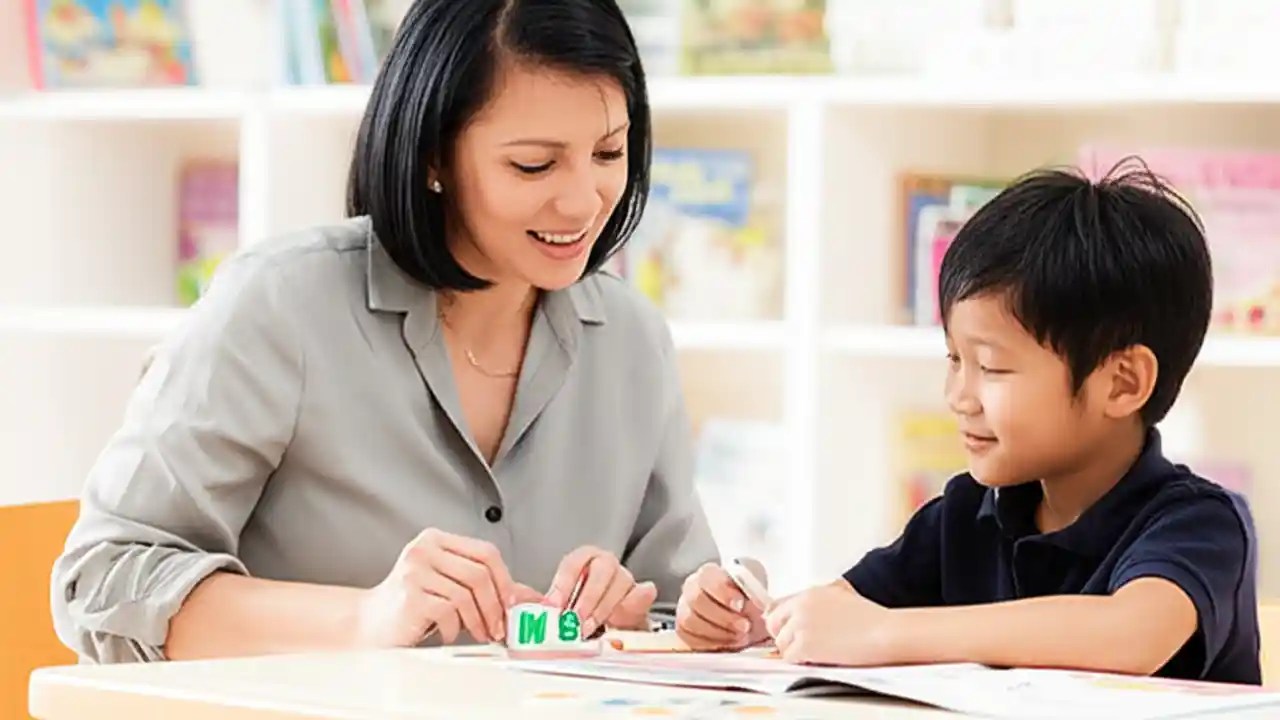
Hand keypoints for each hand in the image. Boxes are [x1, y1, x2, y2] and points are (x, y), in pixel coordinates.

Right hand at [355, 528, 528, 646]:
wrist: (367, 625)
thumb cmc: (411, 607)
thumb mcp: (451, 588)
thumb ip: (487, 588)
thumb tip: (531, 596)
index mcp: (436, 540)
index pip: (486, 552)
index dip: (506, 580)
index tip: (513, 605)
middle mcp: (424, 549)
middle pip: (480, 573)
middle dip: (496, 605)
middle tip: (500, 627)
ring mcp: (414, 570)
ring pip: (466, 594)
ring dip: (479, 621)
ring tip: (479, 634)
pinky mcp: (409, 595)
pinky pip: (448, 611)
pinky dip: (454, 628)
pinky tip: (447, 634)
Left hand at [545, 547, 645, 636]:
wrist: (606, 629)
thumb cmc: (576, 612)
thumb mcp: (556, 605)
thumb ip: (544, 603)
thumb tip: (526, 602)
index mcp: (583, 559)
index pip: (573, 564)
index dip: (562, 585)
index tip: (552, 606)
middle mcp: (606, 564)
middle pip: (602, 569)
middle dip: (587, 597)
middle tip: (573, 621)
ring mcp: (626, 579)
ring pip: (622, 582)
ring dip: (603, 608)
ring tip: (587, 628)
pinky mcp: (641, 598)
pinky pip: (643, 596)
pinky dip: (635, 605)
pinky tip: (620, 620)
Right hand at [675, 563, 767, 650]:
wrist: (747, 621)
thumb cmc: (749, 603)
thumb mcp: (757, 593)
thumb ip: (756, 595)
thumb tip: (762, 607)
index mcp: (708, 574)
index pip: (707, 577)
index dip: (722, 591)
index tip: (740, 604)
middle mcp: (691, 590)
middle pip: (696, 600)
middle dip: (723, 617)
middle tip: (745, 626)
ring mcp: (685, 611)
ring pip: (690, 622)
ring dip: (719, 633)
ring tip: (741, 637)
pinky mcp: (685, 633)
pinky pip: (690, 640)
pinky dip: (712, 645)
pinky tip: (729, 644)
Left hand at [765, 581, 895, 665]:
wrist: (883, 632)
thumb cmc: (870, 619)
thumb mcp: (839, 597)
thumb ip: (816, 603)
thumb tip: (800, 616)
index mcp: (809, 593)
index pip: (778, 608)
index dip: (784, 623)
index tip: (789, 632)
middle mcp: (801, 606)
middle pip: (773, 624)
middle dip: (784, 636)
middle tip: (797, 647)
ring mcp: (801, 625)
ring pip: (781, 643)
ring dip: (794, 651)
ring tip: (814, 654)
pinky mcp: (805, 644)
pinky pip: (790, 657)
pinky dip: (800, 662)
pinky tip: (816, 660)